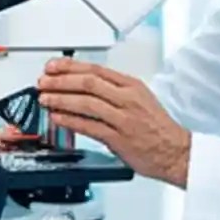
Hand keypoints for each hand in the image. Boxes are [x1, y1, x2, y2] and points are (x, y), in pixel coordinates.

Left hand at [36, 58, 190, 187]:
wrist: (177, 152)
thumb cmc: (157, 127)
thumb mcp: (138, 98)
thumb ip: (111, 91)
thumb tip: (79, 85)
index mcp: (131, 85)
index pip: (95, 69)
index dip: (69, 66)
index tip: (51, 66)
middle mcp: (127, 99)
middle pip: (87, 82)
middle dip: (60, 81)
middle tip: (42, 82)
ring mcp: (123, 118)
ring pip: (86, 102)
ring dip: (60, 99)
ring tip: (44, 98)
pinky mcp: (119, 138)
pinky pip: (89, 126)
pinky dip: (70, 120)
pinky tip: (57, 117)